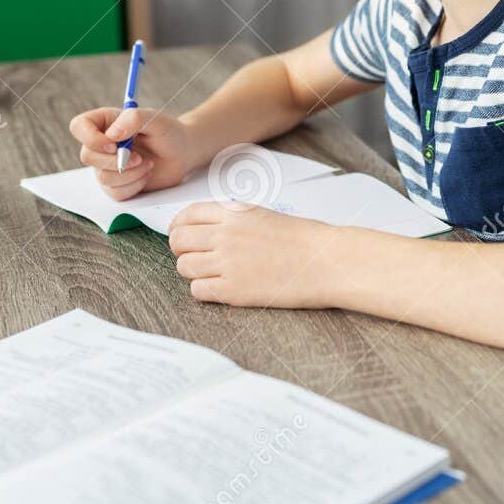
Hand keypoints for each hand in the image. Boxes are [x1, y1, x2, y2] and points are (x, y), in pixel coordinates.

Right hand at [69, 105, 195, 200]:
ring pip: (102, 178)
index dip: (91, 138)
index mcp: (105, 122)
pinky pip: (114, 193)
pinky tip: (146, 174)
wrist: (183, 154)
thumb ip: (133, 119)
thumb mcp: (155, 119)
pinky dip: (134, 186)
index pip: (79, 126)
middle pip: (87, 156)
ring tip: (148, 164)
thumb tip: (111, 135)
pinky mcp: (116, 185)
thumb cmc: (169, 132)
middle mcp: (101, 144)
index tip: (115, 143)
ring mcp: (106, 166)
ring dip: (130, 174)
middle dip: (115, 161)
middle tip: (140, 157)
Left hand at [166, 201, 337, 308]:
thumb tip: (202, 230)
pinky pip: (197, 291)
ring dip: (194, 271)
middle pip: (179, 242)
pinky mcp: (232, 290)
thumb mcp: (262, 215)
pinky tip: (221, 287)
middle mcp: (225, 234)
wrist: (324, 261)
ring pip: (184, 267)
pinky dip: (204, 291)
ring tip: (213, 273)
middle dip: (182, 250)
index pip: (186, 216)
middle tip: (195, 256)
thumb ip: (231, 219)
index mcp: (233, 212)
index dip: (178, 227)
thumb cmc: (301, 239)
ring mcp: (227, 263)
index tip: (181, 235)